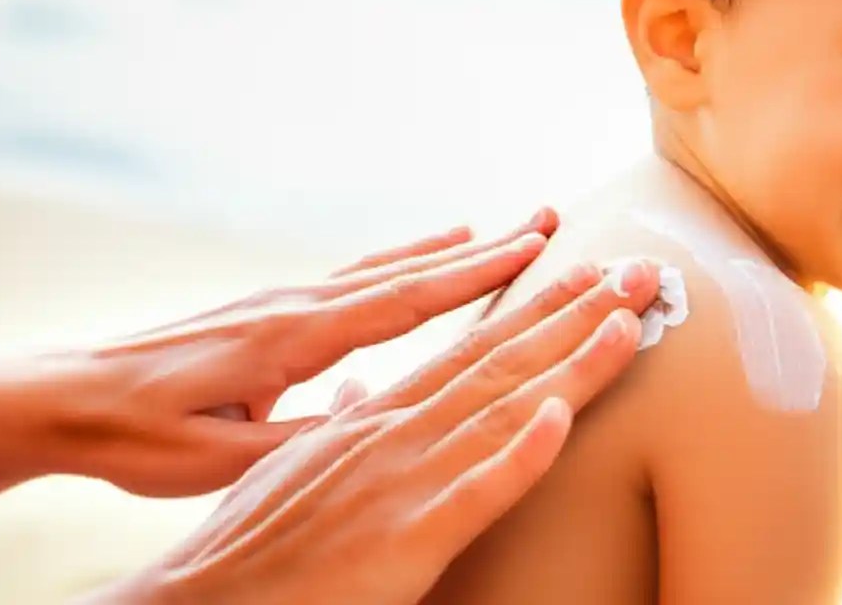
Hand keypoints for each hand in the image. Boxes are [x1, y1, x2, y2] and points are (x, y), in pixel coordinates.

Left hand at [52, 209, 559, 497]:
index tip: (529, 250)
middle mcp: (294, 305)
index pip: (401, 302)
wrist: (66, 396)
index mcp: (291, 339)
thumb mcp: (221, 457)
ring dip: (446, 249)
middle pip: (406, 270)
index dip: (471, 276)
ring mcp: (281, 301)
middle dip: (481, 247)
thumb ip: (298, 437)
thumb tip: (368, 421)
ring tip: (498, 230)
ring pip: (382, 266)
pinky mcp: (268, 310)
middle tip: (542, 221)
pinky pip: (352, 277)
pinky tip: (416, 255)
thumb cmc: (139, 435)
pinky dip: (399, 260)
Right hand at [86, 258, 662, 604]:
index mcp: (379, 417)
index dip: (535, 312)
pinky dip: (519, 453)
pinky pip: (473, 492)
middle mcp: (396, 431)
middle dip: (576, 312)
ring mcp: (402, 479)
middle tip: (640, 271)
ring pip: (502, 407)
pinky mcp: (405, 538)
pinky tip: (559, 418)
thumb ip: (340, 422)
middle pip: (503, 360)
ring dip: (571, 361)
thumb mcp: (300, 464)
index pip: (472, 350)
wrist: (200, 602)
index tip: (585, 274)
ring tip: (627, 319)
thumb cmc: (257, 542)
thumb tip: (360, 388)